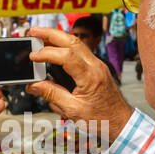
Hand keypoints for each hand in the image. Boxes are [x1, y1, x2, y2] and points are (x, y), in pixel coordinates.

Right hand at [25, 26, 133, 141]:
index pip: (67, 56)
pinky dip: (65, 46)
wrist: (121, 122)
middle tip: (33, 31)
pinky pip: (79, 51)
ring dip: (57, 37)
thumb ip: (52, 95)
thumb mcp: (73, 110)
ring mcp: (97, 65)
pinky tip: (54, 48)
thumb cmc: (102, 119)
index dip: (47, 53)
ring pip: (77, 43)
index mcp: (91, 77)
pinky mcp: (96, 68)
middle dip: (51, 33)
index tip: (33, 57)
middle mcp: (96, 66)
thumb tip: (33, 86)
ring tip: (39, 35)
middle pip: (72, 41)